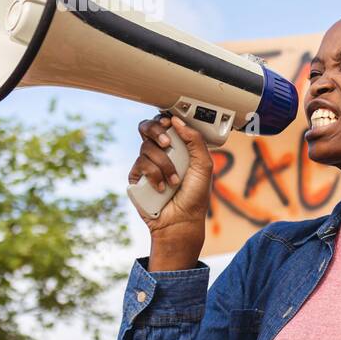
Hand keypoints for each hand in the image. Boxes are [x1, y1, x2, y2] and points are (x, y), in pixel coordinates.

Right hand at [128, 114, 212, 242]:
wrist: (182, 219)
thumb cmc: (195, 195)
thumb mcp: (204, 165)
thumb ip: (195, 141)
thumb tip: (177, 121)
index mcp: (177, 147)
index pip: (164, 124)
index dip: (163, 119)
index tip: (170, 122)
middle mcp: (160, 153)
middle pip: (146, 128)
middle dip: (156, 131)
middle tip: (168, 143)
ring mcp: (146, 164)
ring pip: (146, 148)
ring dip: (164, 164)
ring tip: (174, 181)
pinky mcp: (136, 177)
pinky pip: (140, 164)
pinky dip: (154, 175)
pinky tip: (161, 187)